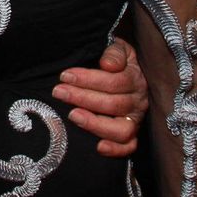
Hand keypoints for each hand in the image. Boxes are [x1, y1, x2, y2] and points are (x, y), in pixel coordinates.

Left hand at [52, 38, 147, 157]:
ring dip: (96, 124)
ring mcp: (135, 119)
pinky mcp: (132, 135)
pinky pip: (129, 147)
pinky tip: (98, 147)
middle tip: (59, 92)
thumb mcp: (116, 47)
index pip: (115, 81)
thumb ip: (114, 52)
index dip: (89, 79)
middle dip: (83, 98)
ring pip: (122, 129)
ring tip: (73, 115)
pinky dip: (116, 149)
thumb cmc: (113, 58)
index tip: (65, 76)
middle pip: (114, 104)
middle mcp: (138, 101)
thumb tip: (108, 65)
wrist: (125, 70)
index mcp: (134, 78)